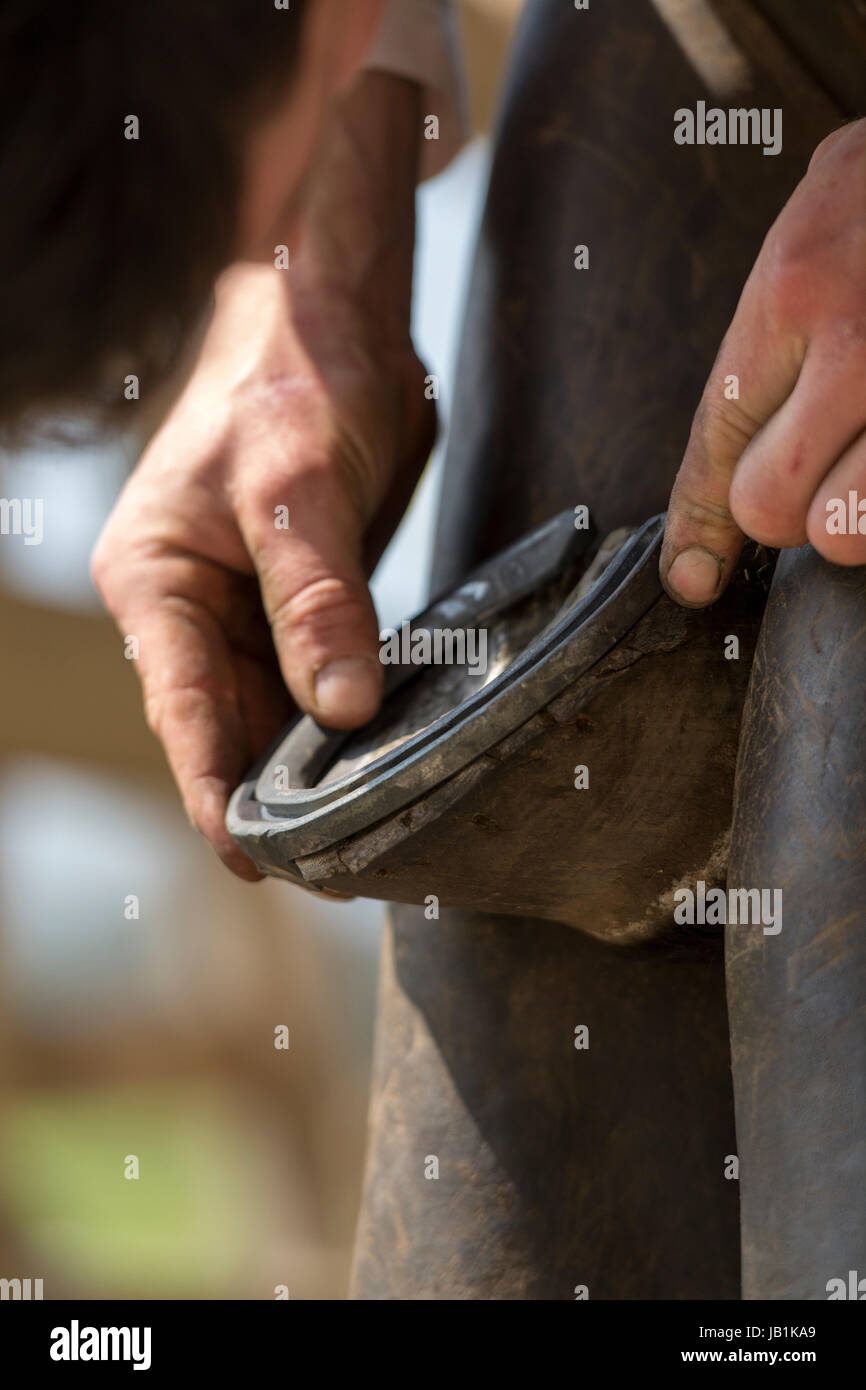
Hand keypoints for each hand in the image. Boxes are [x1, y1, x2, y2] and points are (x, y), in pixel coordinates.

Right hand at [92, 75, 432, 878]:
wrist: (328, 310)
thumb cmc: (293, 375)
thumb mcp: (302, 490)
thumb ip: (319, 601)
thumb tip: (340, 709)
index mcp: (155, 581)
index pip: (182, 709)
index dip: (215, 791)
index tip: (253, 865)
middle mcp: (185, 605)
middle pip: (223, 724)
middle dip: (272, 795)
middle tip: (336, 869)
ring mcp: (238, 605)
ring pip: (267, 710)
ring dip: (309, 767)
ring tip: (362, 834)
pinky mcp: (289, 598)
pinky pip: (305, 677)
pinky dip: (337, 720)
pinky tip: (375, 762)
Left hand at [661, 118, 865, 604]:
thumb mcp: (824, 212)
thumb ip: (770, 331)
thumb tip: (726, 464)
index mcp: (796, 286)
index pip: (717, 438)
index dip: (697, 520)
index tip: (693, 571)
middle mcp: (859, 342)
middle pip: (769, 505)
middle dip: (785, 504)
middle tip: (817, 466)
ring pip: (845, 530)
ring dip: (851, 513)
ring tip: (864, 459)